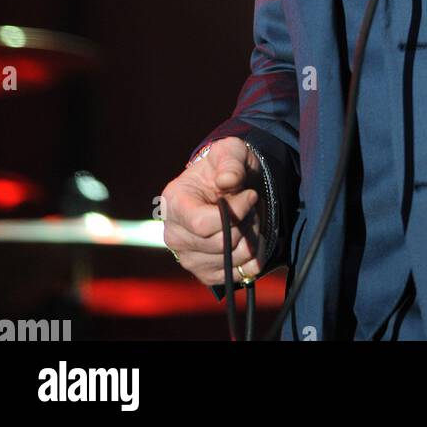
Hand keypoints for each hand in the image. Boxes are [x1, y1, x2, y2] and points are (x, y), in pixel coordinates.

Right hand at [160, 137, 266, 287]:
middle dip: (246, 224)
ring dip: (251, 238)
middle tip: (251, 206)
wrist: (229, 186)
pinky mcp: (205, 272)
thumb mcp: (230, 152)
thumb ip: (230, 162)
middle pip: (219, 244)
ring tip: (249, 219)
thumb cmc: (226, 167)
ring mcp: (187, 257)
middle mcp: (174, 235)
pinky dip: (254, 257)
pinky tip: (251, 237)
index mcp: (173, 203)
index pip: (202, 224)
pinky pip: (239, 274)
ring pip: (232, 260)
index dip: (233, 213)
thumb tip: (227, 181)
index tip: (250, 194)